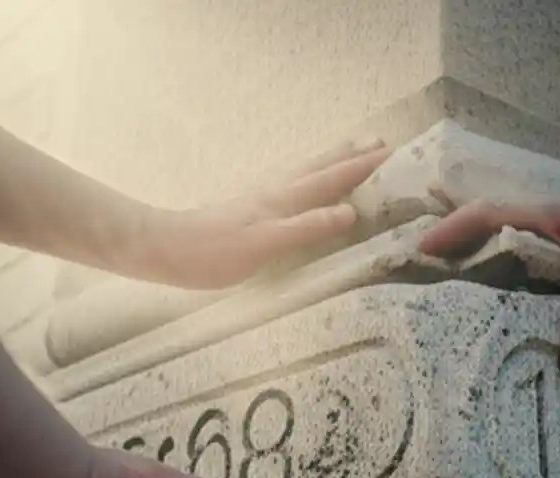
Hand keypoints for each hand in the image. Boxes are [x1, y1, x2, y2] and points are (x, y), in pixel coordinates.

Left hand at [129, 139, 390, 288]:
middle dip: (352, 154)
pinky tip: (304, 178)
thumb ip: (307, 227)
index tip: (393, 154)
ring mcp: (262, 194)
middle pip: (321, 166)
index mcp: (285, 199)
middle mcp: (277, 190)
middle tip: (381, 142)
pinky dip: (310, 172)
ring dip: (332, 158)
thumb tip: (350, 211)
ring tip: (351, 148)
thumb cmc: (215, 253)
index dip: (363, 167)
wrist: (166, 248)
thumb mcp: (266, 245)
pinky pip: (293, 180)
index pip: (333, 178)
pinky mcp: (250, 204)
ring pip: (306, 169)